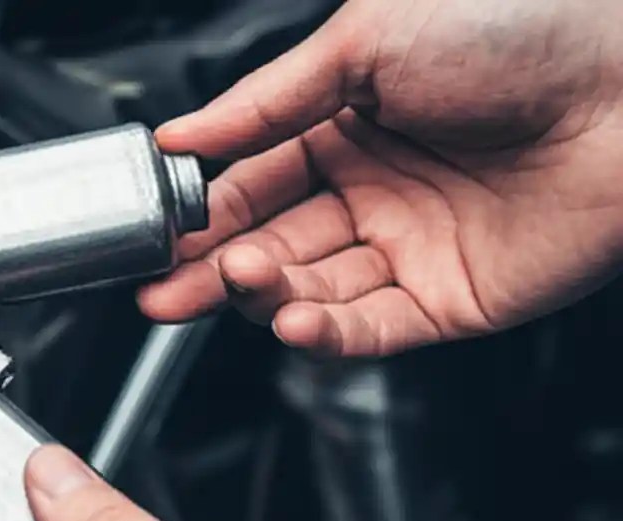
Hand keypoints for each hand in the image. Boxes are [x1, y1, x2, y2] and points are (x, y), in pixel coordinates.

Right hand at [140, 0, 622, 355]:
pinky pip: (372, 328)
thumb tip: (180, 135)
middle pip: (270, 247)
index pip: (250, 183)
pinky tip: (290, 319)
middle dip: (211, 271)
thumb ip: (265, 102)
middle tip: (163, 290)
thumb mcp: (364, 43)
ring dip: (263, 296)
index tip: (158, 233)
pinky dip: (325, 332)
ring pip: (311, 292)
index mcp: (344, 127)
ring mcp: (410, 247)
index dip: (201, 212)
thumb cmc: (518, 27)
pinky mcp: (451, 298)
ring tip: (235, 281)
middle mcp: (373, 191)